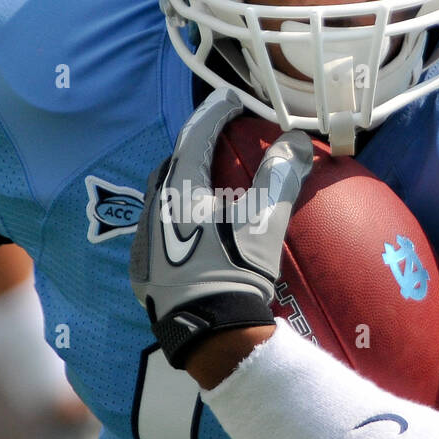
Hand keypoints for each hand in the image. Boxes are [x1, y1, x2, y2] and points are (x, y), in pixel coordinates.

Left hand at [129, 88, 312, 368]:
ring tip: (207, 186)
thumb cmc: (235, 275)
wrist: (210, 336)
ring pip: (161, 200)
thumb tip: (294, 141)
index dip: (214, 115)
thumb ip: (278, 179)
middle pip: (172, 166)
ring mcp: (144, 244)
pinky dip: (176, 222)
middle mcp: (154, 212)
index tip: (230, 101)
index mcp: (179, 194)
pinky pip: (157, 233)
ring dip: (183, 187)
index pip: (195, 138)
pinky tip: (193, 233)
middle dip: (193, 148)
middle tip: (218, 141)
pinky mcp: (143, 272)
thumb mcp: (263, 225)